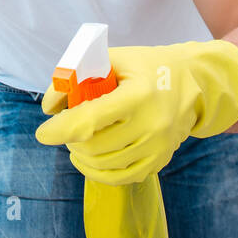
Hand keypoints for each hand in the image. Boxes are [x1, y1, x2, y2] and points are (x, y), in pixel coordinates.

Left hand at [34, 39, 237, 185]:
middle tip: (66, 128)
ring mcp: (158, 147)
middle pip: (94, 146)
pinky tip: (89, 159)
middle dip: (71, 140)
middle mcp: (152, 125)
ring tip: (77, 142)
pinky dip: (98, 171)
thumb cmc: (147, 67)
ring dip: (82, 156)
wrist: (194, 84)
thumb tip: (49, 107)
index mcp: (139, 95)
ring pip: (104, 165)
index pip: (91, 120)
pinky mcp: (160, 161)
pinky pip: (120, 177)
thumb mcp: (113, 59)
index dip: (61, 129)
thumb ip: (76, 76)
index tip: (43, 134)